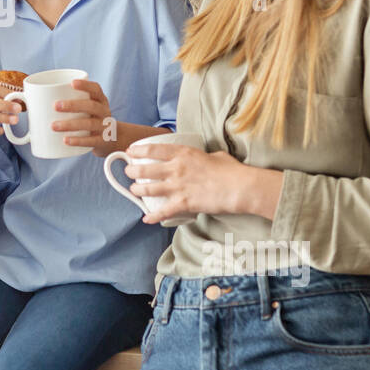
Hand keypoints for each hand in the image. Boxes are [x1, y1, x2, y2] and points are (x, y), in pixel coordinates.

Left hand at [53, 79, 116, 156]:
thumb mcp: (85, 107)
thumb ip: (67, 100)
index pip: (96, 89)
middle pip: (91, 106)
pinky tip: (65, 140)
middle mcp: (104, 112)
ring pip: (89, 124)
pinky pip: (91, 141)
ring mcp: (104, 127)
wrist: (112, 139)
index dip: (85, 85)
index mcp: (100, 100)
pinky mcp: (102, 142)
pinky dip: (78, 141)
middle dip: (73, 105)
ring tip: (53, 126)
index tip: (71, 83)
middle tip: (55, 106)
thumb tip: (29, 97)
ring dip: (70, 124)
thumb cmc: (89, 118)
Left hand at [123, 144, 283, 223]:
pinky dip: (152, 216)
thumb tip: (205, 159)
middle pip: (145, 169)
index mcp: (183, 153)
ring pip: (148, 189)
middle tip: (129, 172)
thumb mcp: (215, 155)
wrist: (240, 187)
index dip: (138, 151)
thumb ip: (204, 156)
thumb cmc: (232, 170)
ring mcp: (178, 186)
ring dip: (137, 190)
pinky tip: (146, 219)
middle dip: (132, 171)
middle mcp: (176, 168)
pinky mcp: (183, 203)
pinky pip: (162, 211)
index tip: (130, 151)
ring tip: (133, 190)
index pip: (153, 149)